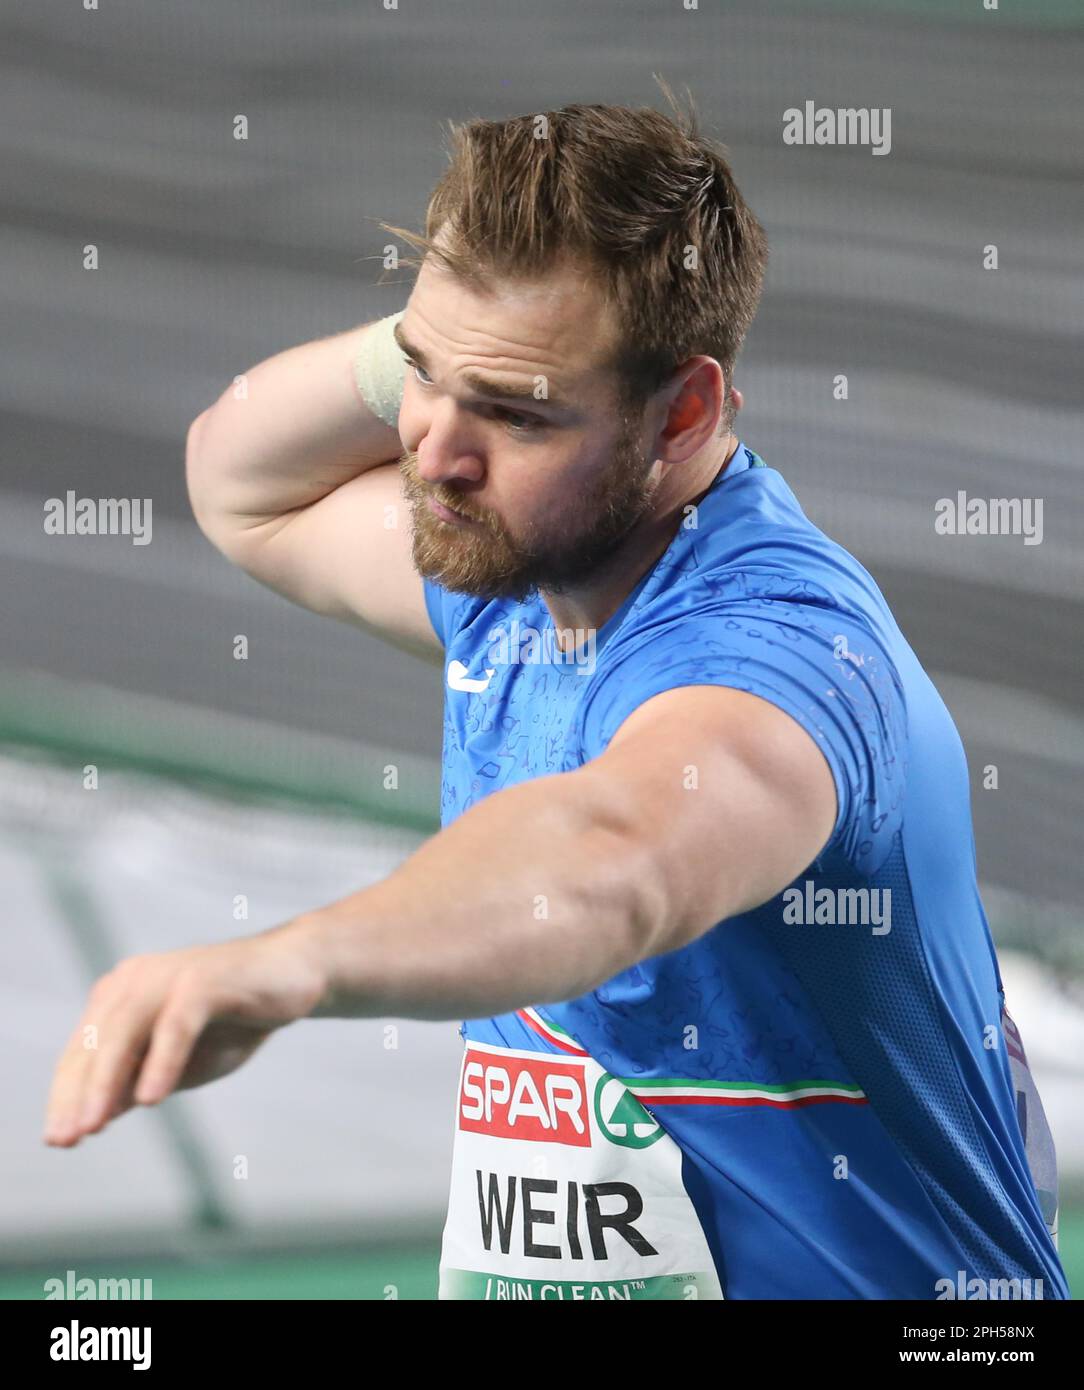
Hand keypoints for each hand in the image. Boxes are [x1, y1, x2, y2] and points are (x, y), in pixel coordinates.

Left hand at [43, 926, 324, 1146]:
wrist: (296, 975)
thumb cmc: (233, 1021)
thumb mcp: (180, 1064)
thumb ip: (138, 1081)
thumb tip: (95, 1116)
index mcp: (120, 996)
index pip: (82, 1051)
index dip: (66, 1096)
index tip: (58, 1140)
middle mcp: (135, 979)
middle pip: (95, 1043)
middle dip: (78, 1094)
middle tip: (66, 1139)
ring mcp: (169, 975)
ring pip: (125, 1031)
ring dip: (106, 1081)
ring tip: (93, 1126)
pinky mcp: (204, 979)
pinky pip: (175, 1024)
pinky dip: (161, 1062)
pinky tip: (150, 1099)